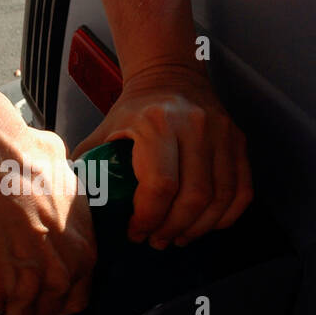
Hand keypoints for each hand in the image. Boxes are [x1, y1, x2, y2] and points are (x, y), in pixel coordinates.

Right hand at [0, 125, 96, 314]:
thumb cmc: (20, 158)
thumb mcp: (62, 170)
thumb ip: (64, 183)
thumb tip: (55, 166)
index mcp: (82, 250)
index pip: (79, 297)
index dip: (59, 300)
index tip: (46, 298)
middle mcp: (59, 276)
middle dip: (32, 313)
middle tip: (16, 305)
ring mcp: (24, 289)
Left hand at [73, 64, 252, 248]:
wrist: (170, 74)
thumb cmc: (134, 111)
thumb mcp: (104, 130)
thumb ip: (88, 164)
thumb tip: (73, 203)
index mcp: (156, 124)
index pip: (161, 186)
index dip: (149, 218)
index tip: (136, 231)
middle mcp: (194, 127)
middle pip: (194, 197)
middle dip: (173, 228)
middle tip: (157, 240)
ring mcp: (221, 133)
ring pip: (220, 197)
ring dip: (199, 227)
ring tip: (178, 237)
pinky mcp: (238, 140)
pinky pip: (242, 189)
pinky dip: (227, 216)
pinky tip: (206, 225)